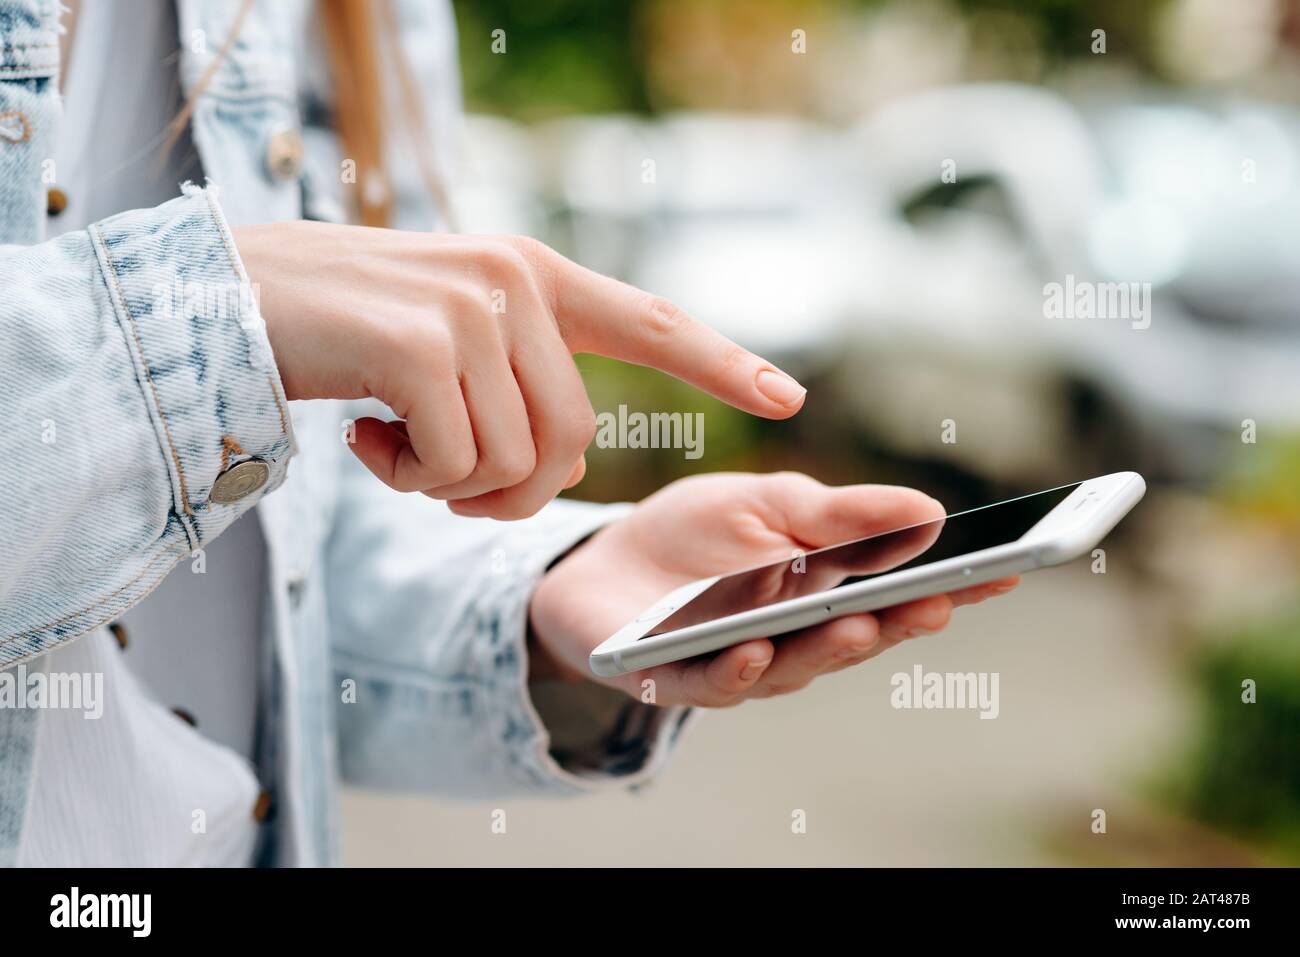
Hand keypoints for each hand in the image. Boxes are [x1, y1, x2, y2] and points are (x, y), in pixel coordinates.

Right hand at [234, 223, 805, 518]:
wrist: (233, 298)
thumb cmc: (346, 333)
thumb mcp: (449, 344)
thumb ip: (517, 381)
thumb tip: (565, 461)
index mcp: (531, 275)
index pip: (648, 319)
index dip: (720, 362)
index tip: (788, 396)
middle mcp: (513, 281)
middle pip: (571, 439)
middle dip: (512, 489)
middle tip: (442, 474)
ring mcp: (471, 310)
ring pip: (515, 461)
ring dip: (453, 485)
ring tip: (396, 444)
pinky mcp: (422, 348)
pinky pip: (455, 465)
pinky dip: (412, 479)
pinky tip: (368, 441)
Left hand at [528, 473, 1018, 705]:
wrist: (598, 564)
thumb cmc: (694, 536)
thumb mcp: (768, 504)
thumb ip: (839, 516)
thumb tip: (930, 512)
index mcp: (827, 593)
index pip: (902, 592)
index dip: (956, 585)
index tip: (1010, 568)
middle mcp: (797, 639)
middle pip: (860, 637)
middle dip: (900, 621)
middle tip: (939, 601)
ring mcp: (742, 664)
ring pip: (796, 667)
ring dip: (830, 648)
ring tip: (858, 623)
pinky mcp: (678, 679)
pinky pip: (715, 684)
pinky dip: (739, 670)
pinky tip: (756, 647)